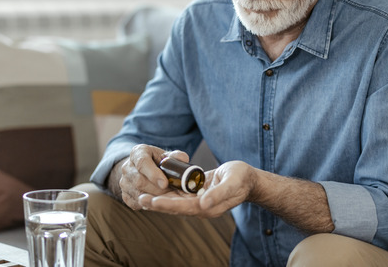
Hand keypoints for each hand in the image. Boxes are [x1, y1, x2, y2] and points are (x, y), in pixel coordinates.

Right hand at [116, 145, 190, 210]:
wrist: (143, 170)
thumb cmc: (158, 162)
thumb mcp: (167, 155)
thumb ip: (176, 156)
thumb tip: (183, 159)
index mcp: (137, 152)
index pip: (142, 162)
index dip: (153, 174)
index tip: (165, 183)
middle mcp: (127, 167)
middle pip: (139, 181)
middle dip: (157, 189)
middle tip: (171, 193)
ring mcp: (124, 182)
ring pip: (138, 193)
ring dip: (154, 198)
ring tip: (167, 197)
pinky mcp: (125, 196)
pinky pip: (136, 203)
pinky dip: (149, 204)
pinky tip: (159, 201)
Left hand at [139, 160, 254, 218]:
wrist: (248, 179)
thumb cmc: (242, 179)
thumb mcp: (233, 183)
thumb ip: (219, 194)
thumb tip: (203, 203)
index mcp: (209, 207)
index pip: (184, 207)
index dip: (168, 205)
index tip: (153, 201)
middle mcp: (201, 206)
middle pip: (175, 207)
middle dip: (158, 204)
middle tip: (140, 199)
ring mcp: (199, 201)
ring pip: (175, 202)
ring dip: (159, 200)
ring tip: (142, 196)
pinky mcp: (197, 194)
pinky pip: (179, 195)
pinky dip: (167, 193)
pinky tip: (155, 190)